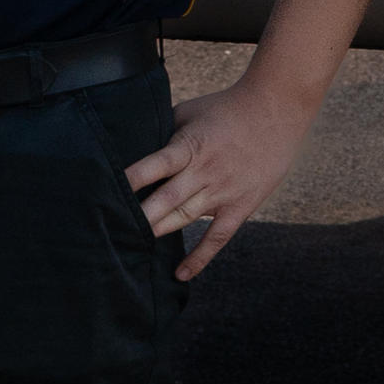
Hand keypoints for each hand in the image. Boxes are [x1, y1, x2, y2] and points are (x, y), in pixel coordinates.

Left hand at [126, 75, 318, 281]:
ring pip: (185, 218)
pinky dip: (199, 257)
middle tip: (114, 230)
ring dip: (159, 231)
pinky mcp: (241, 206)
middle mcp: (204, 171)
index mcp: (189, 146)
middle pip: (167, 199)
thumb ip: (163, 132)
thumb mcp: (189, 112)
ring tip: (132, 246)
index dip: (132, 180)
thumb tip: (131, 146)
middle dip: (141, 216)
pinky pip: (218, 238)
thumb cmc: (226, 109)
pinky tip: (180, 274)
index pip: (155, 165)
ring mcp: (223, 191)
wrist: (275, 111)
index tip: (108, 192)